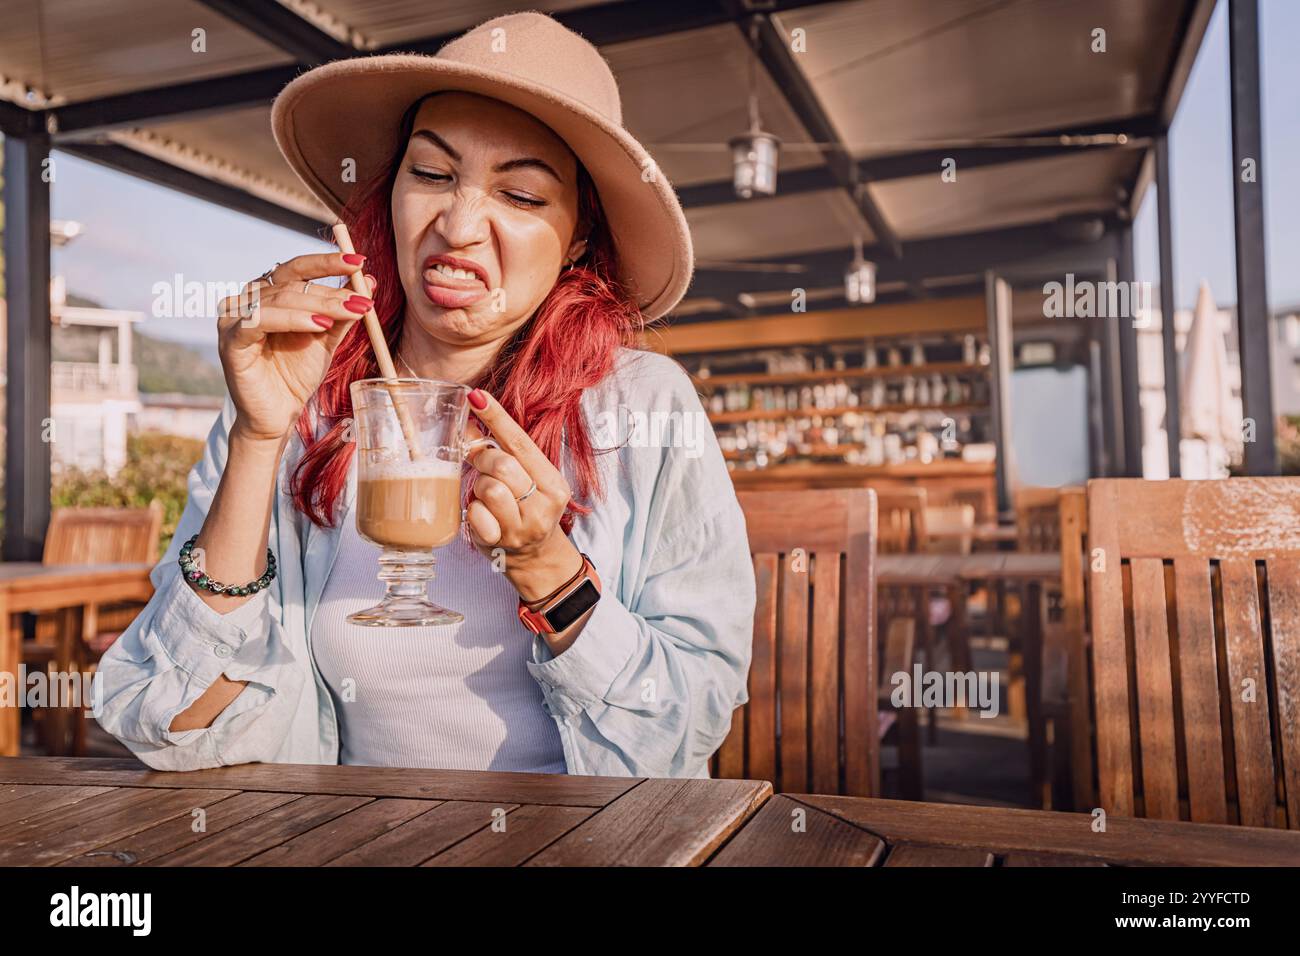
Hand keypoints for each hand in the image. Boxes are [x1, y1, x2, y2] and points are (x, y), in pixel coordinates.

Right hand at [218, 253, 377, 441]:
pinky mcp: (231, 341)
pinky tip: (319, 325)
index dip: (327, 263)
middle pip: (291, 284)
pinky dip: (292, 320)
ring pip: (279, 300)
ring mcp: (234, 319)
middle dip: (331, 291)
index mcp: (267, 294)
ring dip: (319, 304)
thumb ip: (342, 310)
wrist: (278, 415)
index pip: (297, 269)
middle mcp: (246, 300)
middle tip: (362, 298)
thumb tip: (367, 278)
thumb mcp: (326, 338)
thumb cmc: (297, 375)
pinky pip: (260, 321)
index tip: (359, 261)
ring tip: (349, 310)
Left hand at [463, 389, 581, 602]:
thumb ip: (502, 452)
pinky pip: (474, 514)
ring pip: (487, 488)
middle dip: (484, 461)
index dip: (496, 417)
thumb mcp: (525, 481)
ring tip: (486, 497)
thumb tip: (468, 422)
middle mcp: (543, 505)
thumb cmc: (527, 513)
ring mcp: (523, 527)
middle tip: (482, 467)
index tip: (476, 395)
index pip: (521, 443)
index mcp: (554, 484)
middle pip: (502, 464)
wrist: (538, 561)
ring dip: (478, 487)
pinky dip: (472, 512)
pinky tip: (484, 517)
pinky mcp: (501, 542)